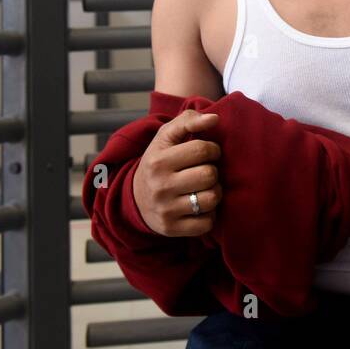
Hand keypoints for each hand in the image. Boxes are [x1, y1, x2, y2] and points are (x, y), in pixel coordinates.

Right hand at [132, 109, 222, 236]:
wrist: (134, 199)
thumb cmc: (159, 162)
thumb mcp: (166, 137)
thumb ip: (188, 121)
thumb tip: (215, 119)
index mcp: (158, 161)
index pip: (202, 150)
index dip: (213, 150)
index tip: (208, 153)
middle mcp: (160, 186)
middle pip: (209, 175)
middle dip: (213, 171)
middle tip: (206, 171)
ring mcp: (166, 210)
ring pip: (211, 199)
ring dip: (215, 192)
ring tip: (205, 188)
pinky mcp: (172, 229)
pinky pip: (207, 222)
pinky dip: (209, 214)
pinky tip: (200, 206)